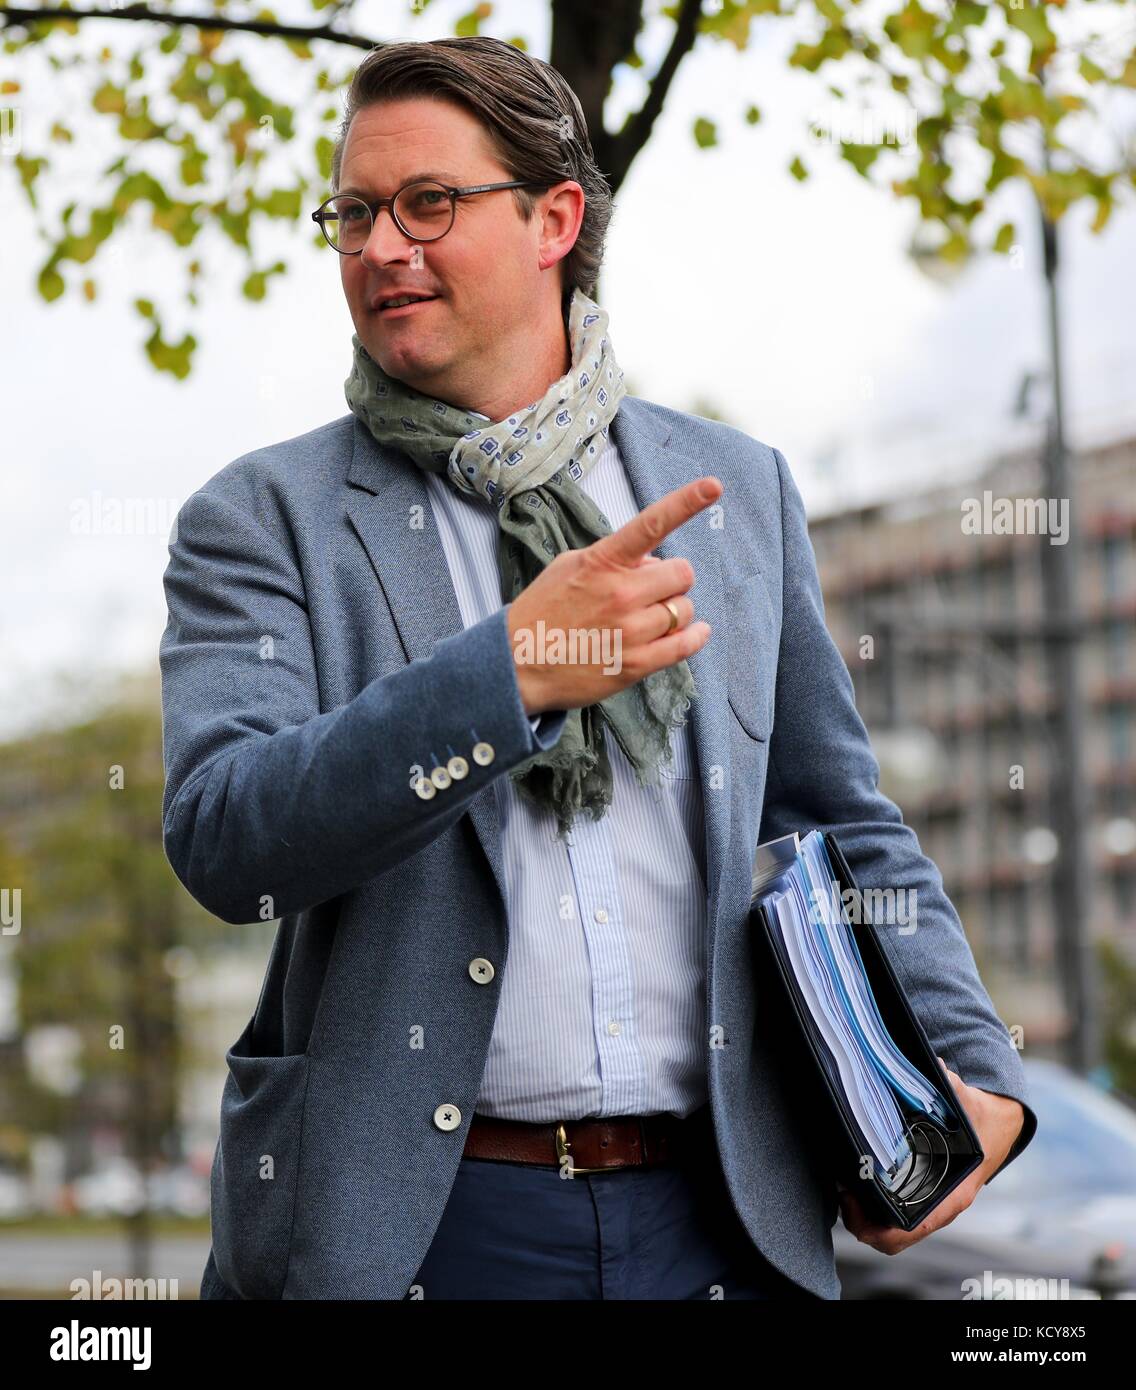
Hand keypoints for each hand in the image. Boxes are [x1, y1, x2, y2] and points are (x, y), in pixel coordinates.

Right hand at [506, 477, 722, 715]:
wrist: (518, 664)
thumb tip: (652, 561)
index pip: (652, 524)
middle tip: (650, 591)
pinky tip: (694, 632)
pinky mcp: (637, 664)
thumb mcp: (569, 567)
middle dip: (671, 579)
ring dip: (674, 611)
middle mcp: (621, 593)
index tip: (713, 485)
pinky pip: (686, 644)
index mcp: (603, 562)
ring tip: (647, 619)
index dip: (686, 502)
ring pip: (686, 609)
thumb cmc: (542, 611)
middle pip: (682, 573)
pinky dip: (696, 636)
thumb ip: (612, 557)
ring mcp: (631, 630)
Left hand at [836, 1057, 1024, 1254]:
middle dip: (860, 1219)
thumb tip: (938, 1071)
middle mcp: (939, 1207)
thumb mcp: (970, 1104)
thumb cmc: (981, 1122)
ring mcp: (928, 1205)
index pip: (912, 1229)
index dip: (879, 1227)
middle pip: (892, 1236)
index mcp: (952, 1195)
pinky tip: (854, 1178)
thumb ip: (954, 1089)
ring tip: (842, 1183)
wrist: (995, 1127)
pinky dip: (869, 1205)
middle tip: (841, 1187)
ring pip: (888, 1229)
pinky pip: (890, 1214)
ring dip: (861, 1213)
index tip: (852, 1200)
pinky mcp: (919, 1197)